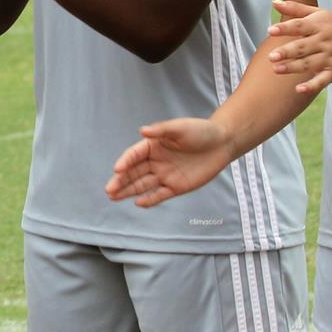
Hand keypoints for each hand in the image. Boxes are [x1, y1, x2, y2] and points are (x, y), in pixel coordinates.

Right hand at [105, 118, 235, 206]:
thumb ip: (162, 130)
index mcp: (153, 145)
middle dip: (121, 181)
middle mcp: (155, 161)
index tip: (117, 169)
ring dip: (128, 191)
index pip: (134, 155)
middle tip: (109, 190)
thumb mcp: (180, 127)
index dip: (125, 161)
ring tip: (113, 197)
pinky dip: (150, 199)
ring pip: (142, 185)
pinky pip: (160, 195)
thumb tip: (143, 130)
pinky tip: (138, 203)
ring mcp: (164, 175)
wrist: (222, 143)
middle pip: (134, 172)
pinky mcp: (176, 187)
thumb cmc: (200, 131)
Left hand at [266, 0, 331, 93]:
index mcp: (319, 25)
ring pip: (309, 63)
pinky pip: (322, 80)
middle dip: (287, 51)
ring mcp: (330, 57)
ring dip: (293, 67)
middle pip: (303, 46)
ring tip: (276, 69)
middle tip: (271, 56)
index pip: (300, 25)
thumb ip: (296, 9)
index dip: (285, 28)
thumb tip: (274, 3)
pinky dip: (312, 85)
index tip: (271, 30)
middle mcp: (324, 41)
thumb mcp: (320, 14)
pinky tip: (299, 89)